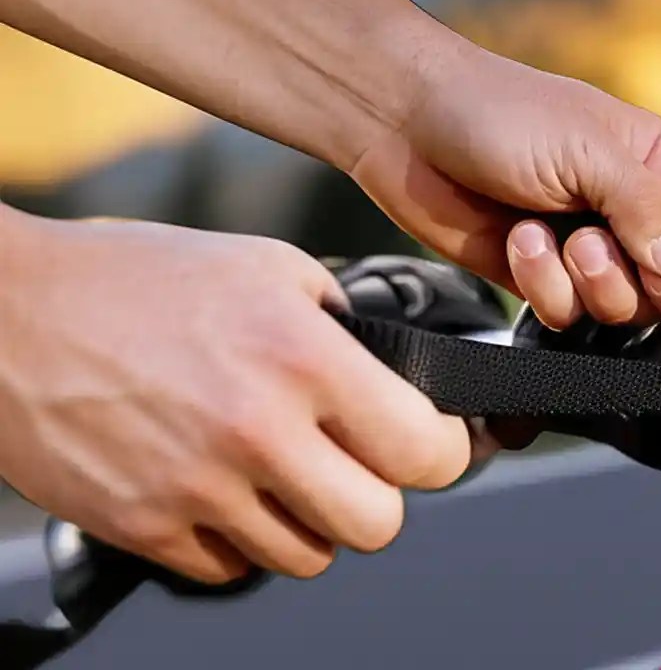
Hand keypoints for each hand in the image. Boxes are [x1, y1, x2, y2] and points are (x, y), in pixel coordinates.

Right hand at [0, 209, 470, 582]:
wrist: (10, 311)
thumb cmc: (134, 278)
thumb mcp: (266, 268)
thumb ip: (346, 326)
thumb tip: (401, 377)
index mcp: (300, 356)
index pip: (425, 450)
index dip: (441, 450)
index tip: (429, 442)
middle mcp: (255, 429)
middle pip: (379, 524)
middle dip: (379, 496)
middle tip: (357, 464)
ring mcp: (197, 488)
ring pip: (308, 555)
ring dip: (310, 520)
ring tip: (281, 470)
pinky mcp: (145, 527)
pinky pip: (232, 568)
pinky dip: (241, 538)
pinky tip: (223, 486)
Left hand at [351, 42, 660, 330]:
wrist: (408, 123)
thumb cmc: (501, 112)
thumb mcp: (588, 150)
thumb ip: (645, 209)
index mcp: (658, 171)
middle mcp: (628, 217)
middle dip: (630, 281)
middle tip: (590, 244)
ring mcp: (584, 252)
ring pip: (617, 311)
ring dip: (580, 282)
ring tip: (543, 234)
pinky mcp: (539, 278)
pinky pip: (564, 315)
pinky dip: (540, 286)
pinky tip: (516, 241)